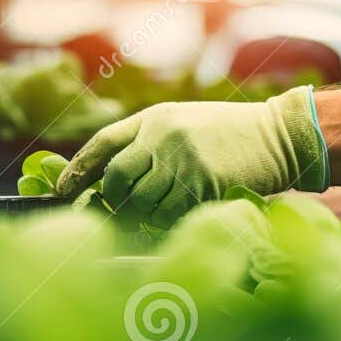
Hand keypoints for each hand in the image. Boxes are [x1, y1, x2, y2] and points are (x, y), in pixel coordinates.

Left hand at [55, 86, 328, 228]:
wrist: (279, 135)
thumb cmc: (231, 137)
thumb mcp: (185, 124)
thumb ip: (150, 143)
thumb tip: (109, 182)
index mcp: (154, 118)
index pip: (103, 144)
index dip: (78, 170)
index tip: (61, 191)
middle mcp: (162, 135)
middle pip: (117, 178)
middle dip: (115, 200)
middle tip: (123, 212)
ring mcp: (182, 159)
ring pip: (142, 202)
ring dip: (147, 216)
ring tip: (162, 212)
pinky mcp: (202, 182)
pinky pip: (171, 214)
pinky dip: (170, 223)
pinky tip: (183, 215)